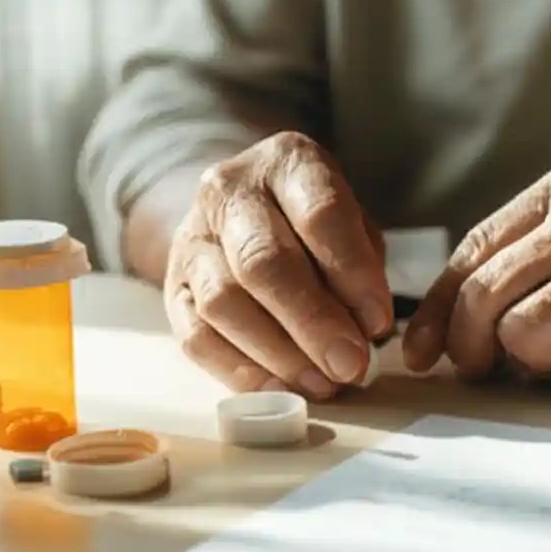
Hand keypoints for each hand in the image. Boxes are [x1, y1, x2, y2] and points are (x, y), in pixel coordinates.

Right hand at [161, 132, 391, 397]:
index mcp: (286, 162)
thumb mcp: (352, 223)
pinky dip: (240, 372)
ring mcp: (190, 240)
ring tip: (323, 383)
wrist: (241, 212)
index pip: (319, 214)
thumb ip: (362, 267)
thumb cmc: (313, 223)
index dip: (353, 274)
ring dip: (279, 354)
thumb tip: (364, 332)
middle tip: (351, 366)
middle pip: (263, 262)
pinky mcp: (171, 288)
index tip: (379, 324)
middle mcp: (228, 192)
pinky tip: (279, 388)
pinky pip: (195, 338)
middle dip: (312, 322)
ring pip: (223, 303)